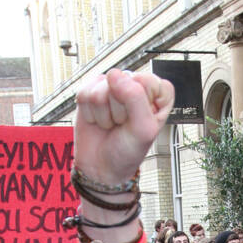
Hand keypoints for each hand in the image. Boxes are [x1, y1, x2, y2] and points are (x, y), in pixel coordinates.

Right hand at [74, 69, 173, 188]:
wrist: (102, 168)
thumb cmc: (128, 151)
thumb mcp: (142, 129)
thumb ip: (135, 98)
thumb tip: (114, 74)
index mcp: (157, 94)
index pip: (148, 81)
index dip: (140, 103)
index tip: (139, 120)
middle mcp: (134, 86)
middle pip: (122, 81)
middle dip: (119, 110)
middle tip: (122, 125)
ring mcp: (112, 87)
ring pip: (102, 88)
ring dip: (104, 114)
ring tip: (111, 124)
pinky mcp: (91, 92)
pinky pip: (85, 93)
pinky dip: (90, 113)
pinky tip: (98, 121)